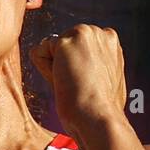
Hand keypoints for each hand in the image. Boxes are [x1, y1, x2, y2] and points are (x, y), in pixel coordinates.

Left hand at [29, 24, 128, 140]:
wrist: (97, 116)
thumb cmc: (101, 109)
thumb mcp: (106, 81)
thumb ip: (95, 66)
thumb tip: (82, 71)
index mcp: (110, 42)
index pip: (77, 47)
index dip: (76, 68)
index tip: (88, 85)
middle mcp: (99, 32)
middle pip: (62, 45)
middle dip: (64, 64)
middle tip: (80, 85)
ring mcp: (83, 34)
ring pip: (50, 48)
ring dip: (55, 68)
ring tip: (74, 83)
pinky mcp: (66, 41)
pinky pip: (39, 52)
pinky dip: (44, 70)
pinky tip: (64, 80)